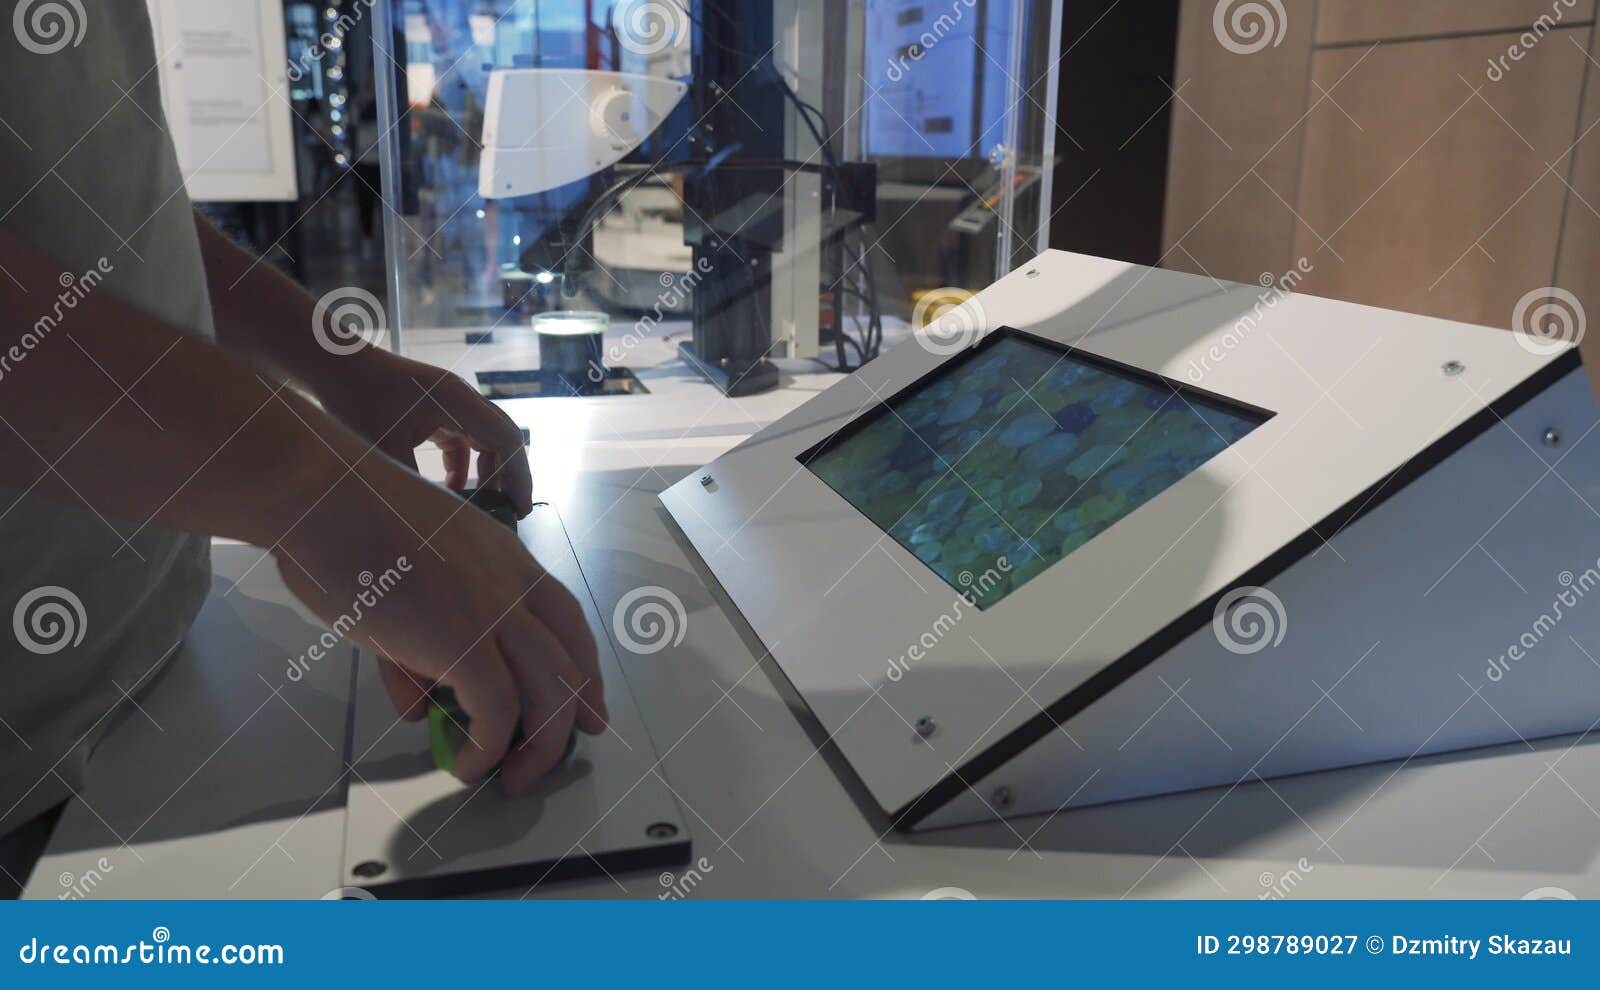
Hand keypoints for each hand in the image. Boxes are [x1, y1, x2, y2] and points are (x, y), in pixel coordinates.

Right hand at [276, 457, 606, 792]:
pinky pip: (497, 711)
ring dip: (542, 745)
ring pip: (552, 690)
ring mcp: (492, 609)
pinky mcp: (461, 639)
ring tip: (515, 778)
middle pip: (572, 656)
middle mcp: (511, 581)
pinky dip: (489, 748)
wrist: (318, 494)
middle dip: (579, 710)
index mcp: (504, 557)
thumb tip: (419, 707)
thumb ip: (415, 646)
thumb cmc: (339, 524)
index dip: (583, 665)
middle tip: (577, 744)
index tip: (587, 703)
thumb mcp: (400, 581)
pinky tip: (467, 765)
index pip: (565, 619)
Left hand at [317, 348, 531, 513]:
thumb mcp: (385, 451)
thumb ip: (416, 484)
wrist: (332, 366)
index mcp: (458, 402)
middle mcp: (462, 399)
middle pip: (503, 439)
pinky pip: (461, 439)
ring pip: (484, 440)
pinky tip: (450, 490)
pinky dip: (462, 465)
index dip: (519, 477)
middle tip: (510, 512)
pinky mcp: (435, 407)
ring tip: (481, 506)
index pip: (508, 440)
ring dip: (485, 472)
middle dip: (509, 477)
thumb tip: (437, 521)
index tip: (520, 509)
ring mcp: (450, 401)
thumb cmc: (355, 402)